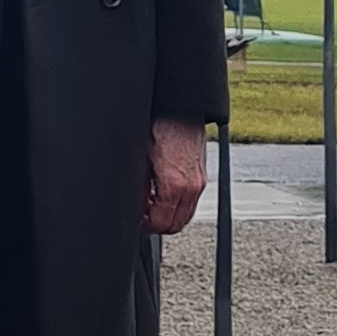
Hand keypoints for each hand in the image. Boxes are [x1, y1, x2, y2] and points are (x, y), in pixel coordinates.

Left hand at [142, 118, 206, 235]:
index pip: (160, 223)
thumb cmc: (161, 126)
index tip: (135, 222)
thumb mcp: (141, 158)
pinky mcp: (201, 176)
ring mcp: (199, 182)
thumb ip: (138, 187)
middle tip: (141, 216)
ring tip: (149, 204)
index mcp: (174, 185)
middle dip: (156, 225)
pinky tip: (162, 193)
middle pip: (176, 225)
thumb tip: (135, 206)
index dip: (144, 227)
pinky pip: (191, 202)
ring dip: (168, 216)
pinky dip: (177, 205)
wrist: (182, 108)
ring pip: (185, 216)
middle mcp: (191, 187)